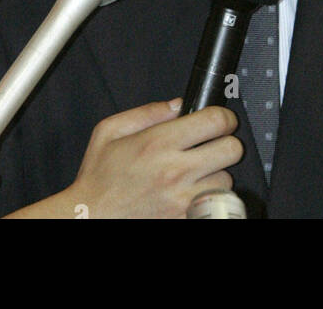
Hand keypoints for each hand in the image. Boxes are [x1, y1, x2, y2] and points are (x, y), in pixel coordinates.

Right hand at [7, 101, 242, 218]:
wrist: (90, 216)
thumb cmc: (98, 177)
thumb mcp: (110, 130)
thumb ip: (147, 112)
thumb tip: (178, 105)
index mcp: (158, 143)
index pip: (214, 121)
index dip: (223, 116)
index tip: (221, 119)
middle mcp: (175, 171)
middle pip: (231, 149)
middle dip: (226, 142)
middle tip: (214, 143)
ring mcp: (182, 199)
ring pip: (227, 179)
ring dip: (216, 173)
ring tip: (198, 171)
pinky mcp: (183, 218)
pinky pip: (213, 203)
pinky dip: (208, 196)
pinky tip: (193, 190)